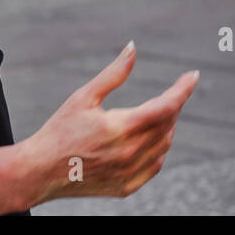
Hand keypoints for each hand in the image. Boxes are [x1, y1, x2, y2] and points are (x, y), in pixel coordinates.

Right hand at [20, 42, 198, 203]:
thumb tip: (133, 47)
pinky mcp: (127, 186)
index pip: (166, 106)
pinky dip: (158, 150)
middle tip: (169, 94)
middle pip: (168, 124)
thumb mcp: (83, 97)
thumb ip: (113, 74)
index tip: (192, 75)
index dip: (182, 89)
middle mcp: (131, 152)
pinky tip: (149, 140)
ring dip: (166, 127)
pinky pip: (154, 166)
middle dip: (172, 106)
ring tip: (156, 115)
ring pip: (164, 145)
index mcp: (122, 127)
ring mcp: (131, 172)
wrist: (41, 170)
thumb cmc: (59, 129)